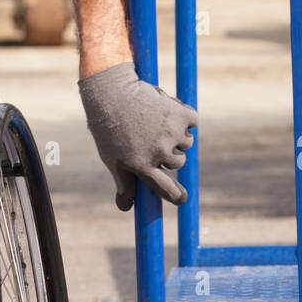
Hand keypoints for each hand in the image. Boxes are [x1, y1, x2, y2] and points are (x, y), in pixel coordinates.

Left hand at [78, 62, 197, 210]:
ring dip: (177, 133)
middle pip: (178, 162)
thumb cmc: (108, 128)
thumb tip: (125, 208)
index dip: (175, 195)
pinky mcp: (182, 115)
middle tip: (152, 137)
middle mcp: (159, 153)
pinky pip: (193, 121)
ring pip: (186, 141)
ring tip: (155, 121)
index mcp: (142, 167)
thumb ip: (124, 183)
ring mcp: (172, 134)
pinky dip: (185, 115)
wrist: (113, 92)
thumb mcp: (112, 159)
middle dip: (170, 153)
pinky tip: (167, 109)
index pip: (165, 189)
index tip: (181, 198)